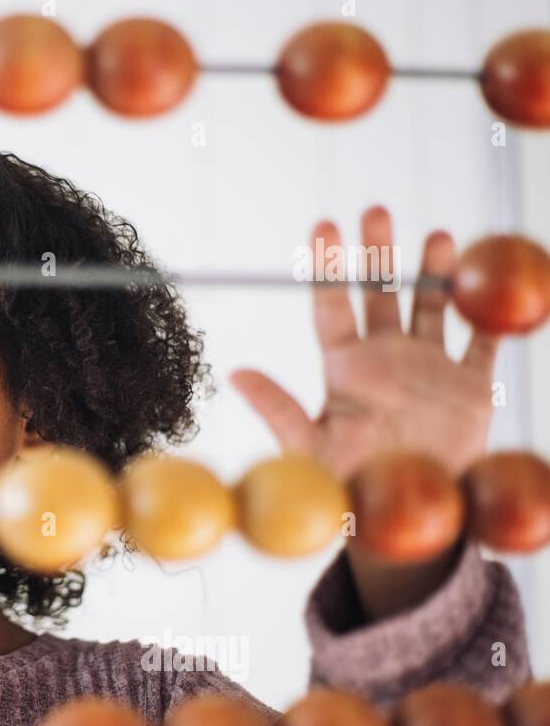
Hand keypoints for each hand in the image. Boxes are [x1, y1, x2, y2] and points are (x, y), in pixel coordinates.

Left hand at [230, 205, 497, 480]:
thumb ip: (278, 408)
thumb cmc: (350, 487)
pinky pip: (483, 342)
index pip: (332, 308)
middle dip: (378, 252)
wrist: (406, 515)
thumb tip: (234, 373)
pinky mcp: (469, 386)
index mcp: (346, 369)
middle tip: (374, 210)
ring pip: (431, 307)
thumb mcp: (309, 448)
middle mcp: (386, 359)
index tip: (322, 228)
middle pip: (380, 294)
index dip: (328, 268)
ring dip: (433, 271)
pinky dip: (489, 316)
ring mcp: (429, 368)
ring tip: (436, 236)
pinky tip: (491, 285)